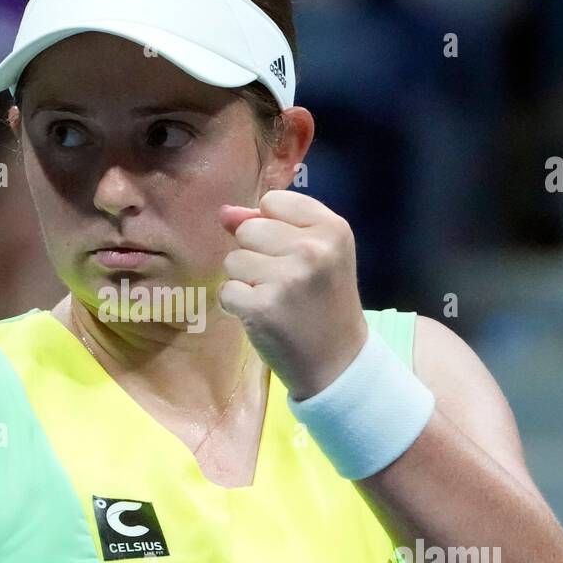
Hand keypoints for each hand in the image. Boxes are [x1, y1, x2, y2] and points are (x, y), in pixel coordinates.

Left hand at [219, 189, 367, 401]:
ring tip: (274, 300)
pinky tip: (262, 316)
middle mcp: (312, 249)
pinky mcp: (262, 307)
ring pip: (233, 260)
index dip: (272, 227)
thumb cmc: (323, 301)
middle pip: (248, 229)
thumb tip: (224, 212)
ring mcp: (287, 279)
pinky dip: (237, 305)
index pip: (272, 201)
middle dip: (256, 254)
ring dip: (245, 281)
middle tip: (284, 283)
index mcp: (332, 228)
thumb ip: (271, 224)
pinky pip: (226, 290)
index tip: (293, 254)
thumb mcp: (314, 253)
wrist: (337, 361)